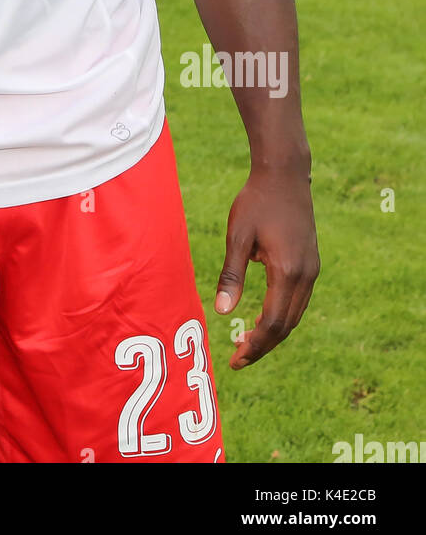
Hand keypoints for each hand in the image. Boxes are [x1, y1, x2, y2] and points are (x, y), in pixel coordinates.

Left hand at [214, 163, 318, 368]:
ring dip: (273, 332)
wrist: (285, 175)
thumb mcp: (238, 236)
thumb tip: (222, 312)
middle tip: (237, 357)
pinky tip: (263, 316)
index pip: (273, 323)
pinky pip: (298, 300)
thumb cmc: (256, 202)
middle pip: (286, 325)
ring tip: (246, 341)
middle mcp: (306, 276)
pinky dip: (282, 315)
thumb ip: (231, 275)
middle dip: (262, 345)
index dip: (255, 346)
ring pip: (295, 315)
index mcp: (287, 271)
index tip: (235, 360)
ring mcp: (312, 270)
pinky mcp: (311, 263)